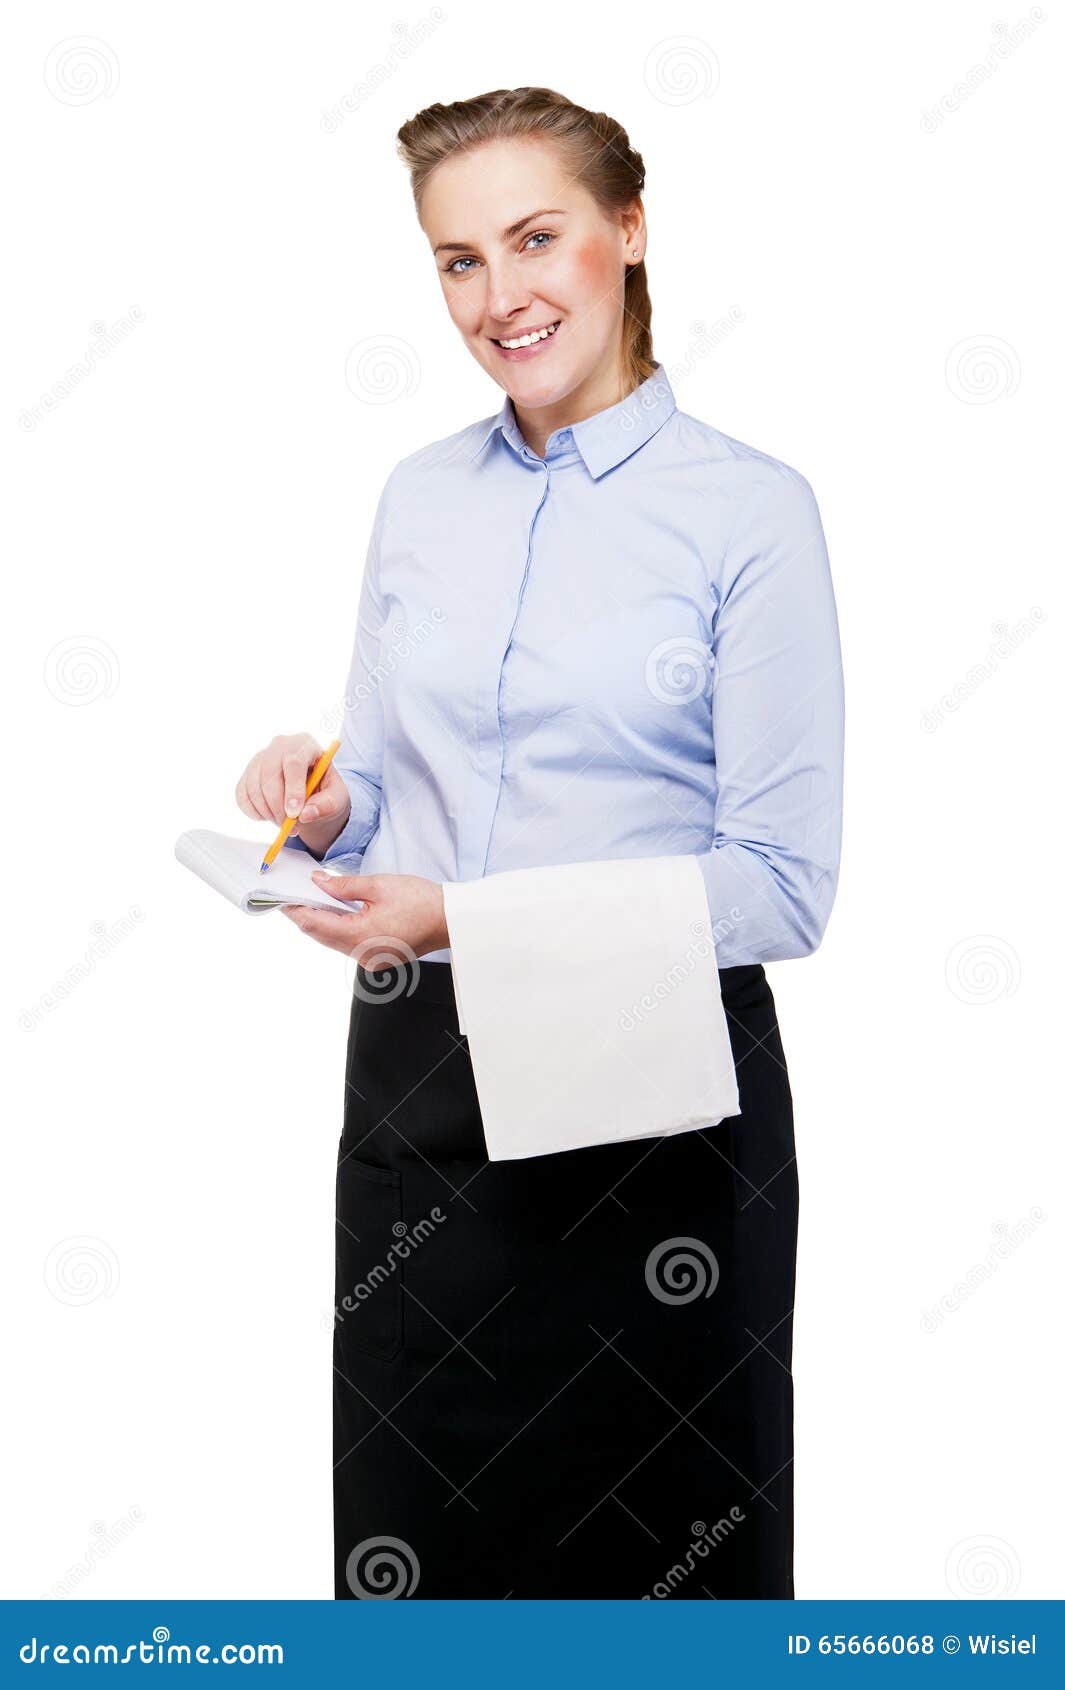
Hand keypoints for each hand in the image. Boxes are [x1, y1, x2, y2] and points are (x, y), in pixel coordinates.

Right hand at [235, 732, 351, 858]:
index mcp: (304, 744)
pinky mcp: (247, 774)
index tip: (294, 814)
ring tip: (285, 824)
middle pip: (269, 774)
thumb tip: (306, 814)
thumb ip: (327, 805)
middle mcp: (279, 746)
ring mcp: (260, 758)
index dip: (293, 789)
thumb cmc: (325, 789)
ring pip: (254, 787)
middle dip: (278, 807)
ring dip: (268, 813)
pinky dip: (254, 812)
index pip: (294, 762)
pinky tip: (271, 816)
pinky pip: (242, 796)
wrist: (312, 790)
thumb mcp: (337, 796)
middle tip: (290, 827)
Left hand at [282, 872, 448, 967]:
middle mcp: (361, 954)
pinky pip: (348, 945)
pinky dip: (338, 929)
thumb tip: (318, 882)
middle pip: (321, 936)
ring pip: (333, 941)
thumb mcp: (377, 885)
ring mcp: (370, 960)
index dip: (295, 910)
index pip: (314, 924)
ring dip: (321, 923)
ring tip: (311, 901)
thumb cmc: (421, 901)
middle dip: (305, 916)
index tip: (282, 897)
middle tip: (292, 896)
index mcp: (359, 936)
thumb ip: (342, 885)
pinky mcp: (378, 959)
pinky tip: (336, 913)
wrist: (450, 920)